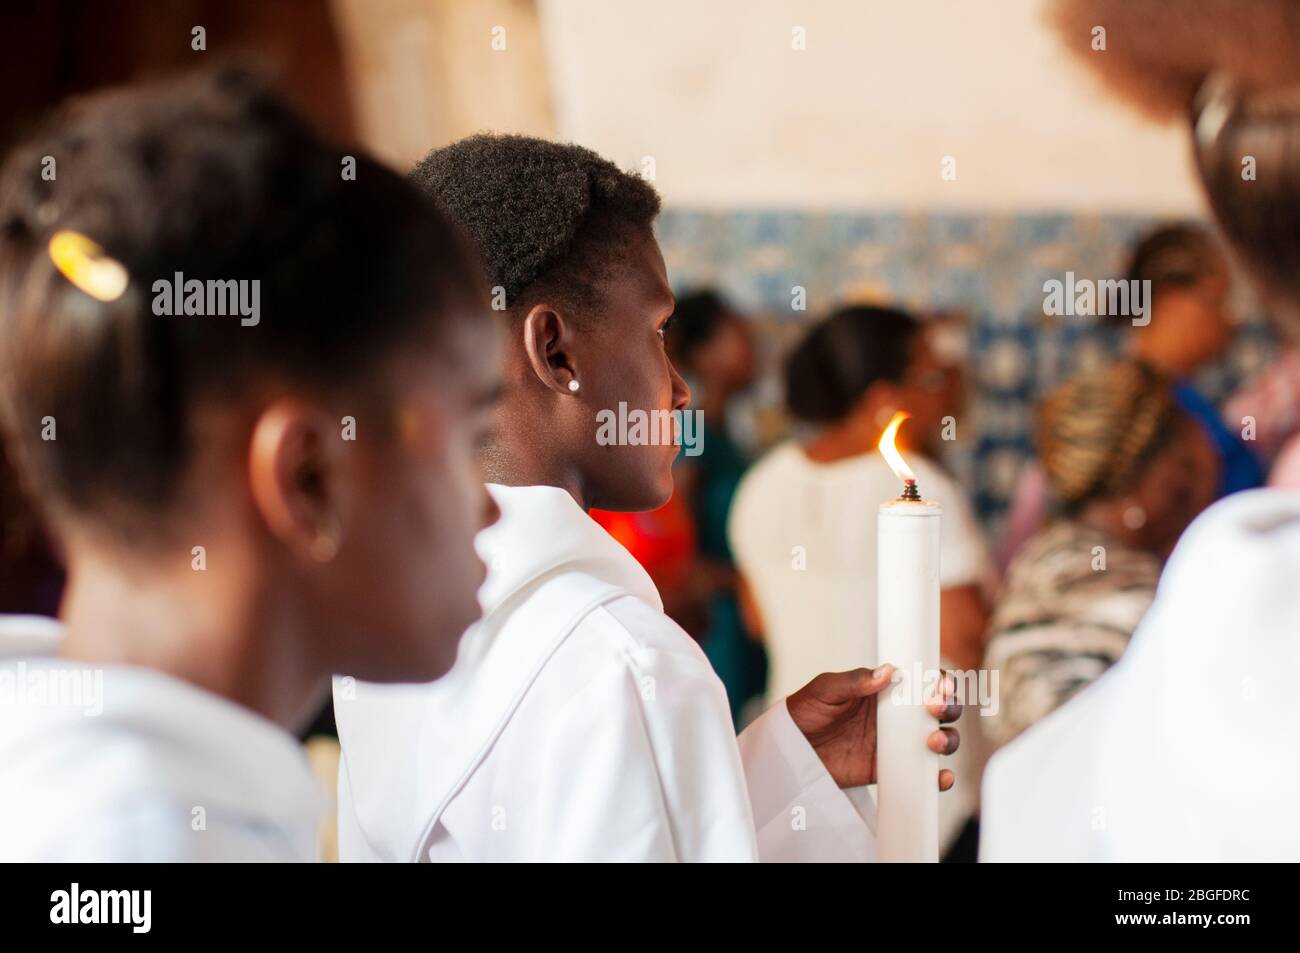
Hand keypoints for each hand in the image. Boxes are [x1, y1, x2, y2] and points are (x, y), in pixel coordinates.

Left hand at [786, 665, 960, 789]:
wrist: (789, 749)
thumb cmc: (806, 710)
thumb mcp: (825, 689)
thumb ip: (854, 681)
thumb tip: (887, 671)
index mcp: (887, 690)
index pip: (924, 681)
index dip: (941, 682)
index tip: (941, 686)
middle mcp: (898, 716)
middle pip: (940, 710)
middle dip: (948, 709)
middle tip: (935, 710)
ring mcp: (897, 744)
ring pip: (938, 740)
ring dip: (947, 740)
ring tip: (934, 743)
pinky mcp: (889, 770)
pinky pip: (921, 775)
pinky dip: (937, 778)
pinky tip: (940, 777)